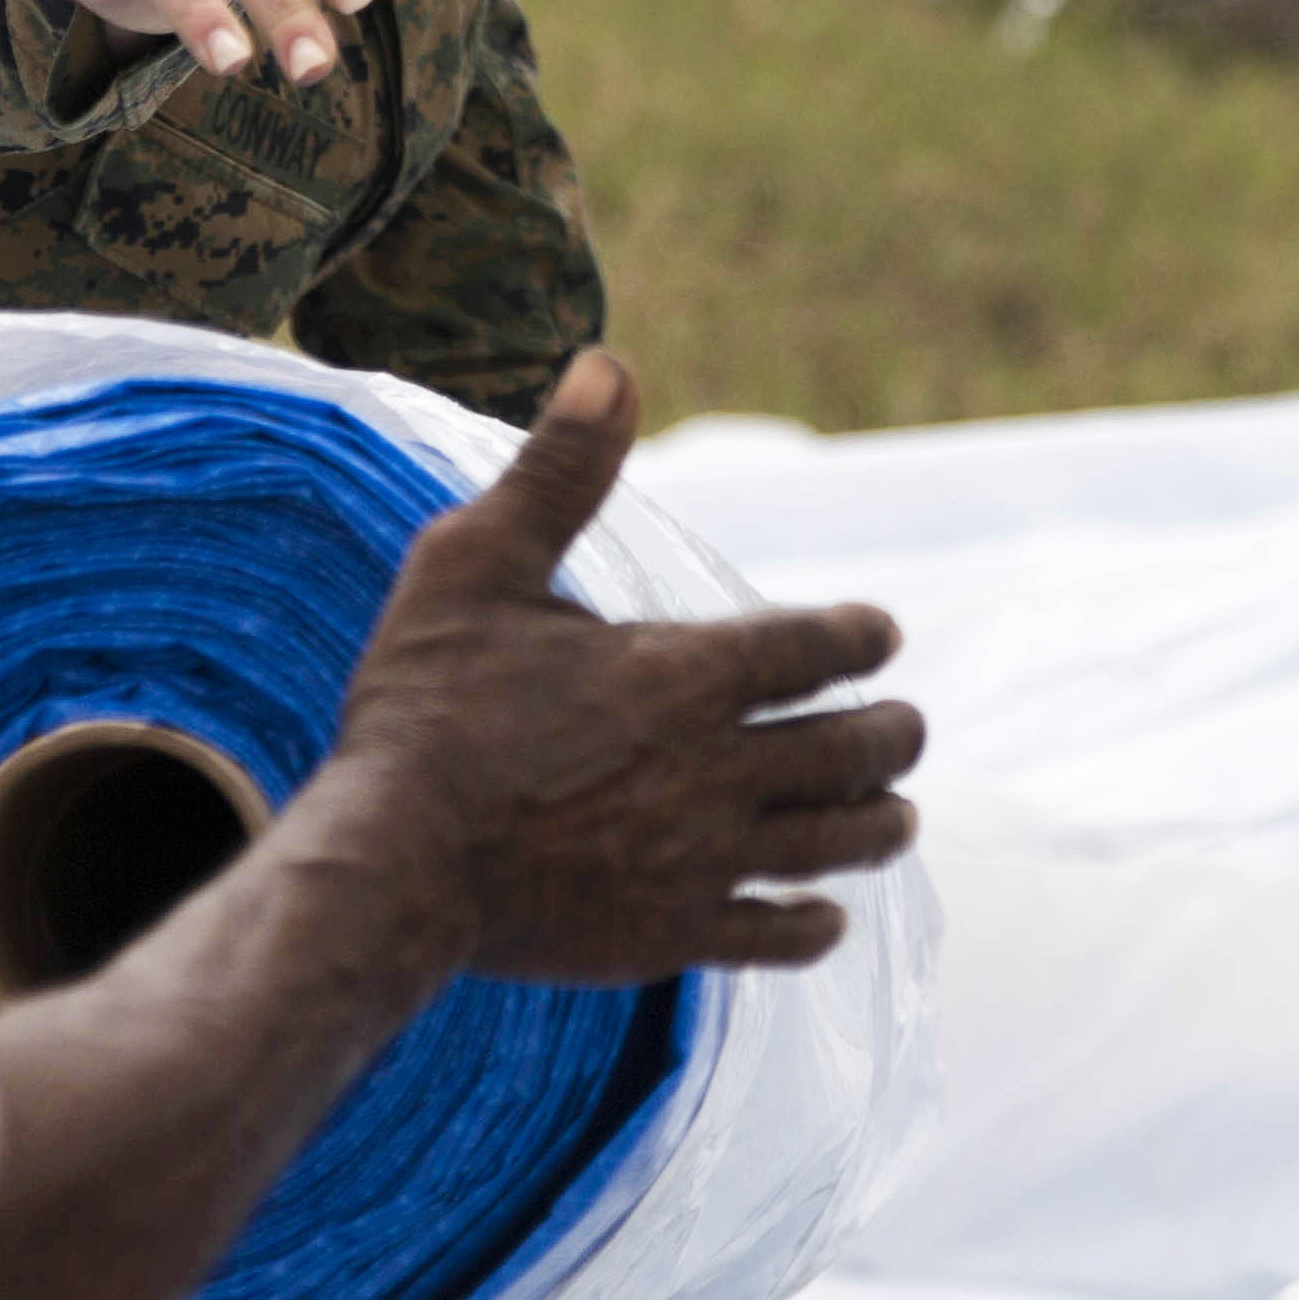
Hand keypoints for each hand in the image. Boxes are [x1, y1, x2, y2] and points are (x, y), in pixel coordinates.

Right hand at [329, 355, 921, 981]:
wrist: (389, 865)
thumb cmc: (424, 707)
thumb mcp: (477, 564)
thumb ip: (558, 471)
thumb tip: (610, 364)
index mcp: (685, 673)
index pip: (817, 647)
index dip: (861, 636)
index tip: (879, 635)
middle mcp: (715, 769)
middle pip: (852, 751)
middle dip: (895, 736)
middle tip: (909, 729)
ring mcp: (698, 861)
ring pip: (833, 845)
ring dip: (879, 826)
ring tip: (901, 817)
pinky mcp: (667, 936)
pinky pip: (772, 936)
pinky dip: (813, 925)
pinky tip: (824, 917)